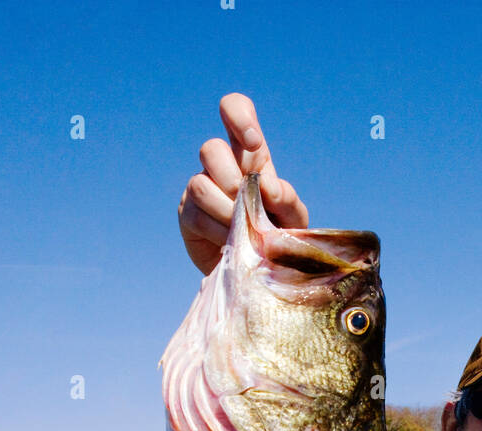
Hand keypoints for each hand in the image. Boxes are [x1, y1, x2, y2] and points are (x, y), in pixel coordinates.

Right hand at [178, 93, 308, 273]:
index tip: (254, 143)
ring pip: (200, 184)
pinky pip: (197, 215)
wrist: (258, 269)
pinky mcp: (188, 214)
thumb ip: (287, 199)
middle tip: (247, 203)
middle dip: (231, 179)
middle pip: (210, 149)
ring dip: (226, 211)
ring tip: (243, 229)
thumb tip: (267, 187)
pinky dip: (219, 230)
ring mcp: (200, 188)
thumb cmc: (277, 235)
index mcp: (249, 154)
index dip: (238, 115)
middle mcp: (221, 165)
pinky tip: (232, 241)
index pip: (235, 110)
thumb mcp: (293, 218)